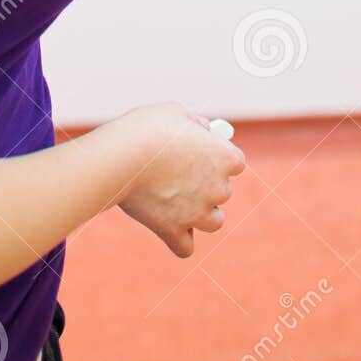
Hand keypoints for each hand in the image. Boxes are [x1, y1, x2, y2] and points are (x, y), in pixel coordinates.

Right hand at [116, 102, 245, 257]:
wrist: (124, 155)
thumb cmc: (149, 128)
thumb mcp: (177, 113)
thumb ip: (195, 125)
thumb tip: (202, 132)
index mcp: (224, 157)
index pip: (236, 163)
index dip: (218, 157)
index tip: (200, 153)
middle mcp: (218, 189)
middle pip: (223, 192)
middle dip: (205, 184)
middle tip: (178, 173)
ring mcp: (197, 213)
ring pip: (213, 222)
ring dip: (200, 214)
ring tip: (175, 200)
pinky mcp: (173, 231)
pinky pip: (185, 247)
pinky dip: (178, 240)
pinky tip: (167, 227)